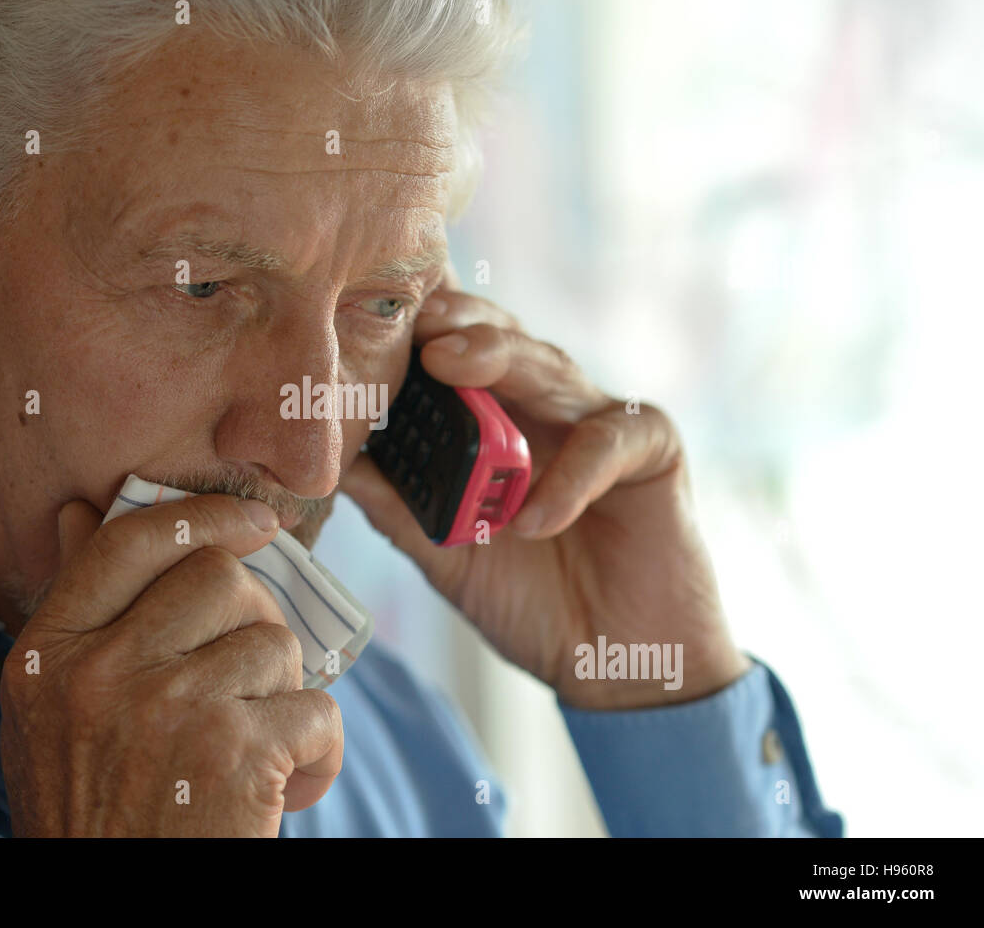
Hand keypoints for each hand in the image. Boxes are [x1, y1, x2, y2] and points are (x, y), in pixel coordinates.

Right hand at [0, 494, 343, 835]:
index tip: (257, 520)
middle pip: (220, 577)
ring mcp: (170, 710)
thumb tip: (78, 511)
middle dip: (255, 615)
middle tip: (252, 670)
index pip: (134, 541)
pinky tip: (291, 785)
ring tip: (259, 744)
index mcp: (50, 652)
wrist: (112, 906)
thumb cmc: (90, 807)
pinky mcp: (236, 756)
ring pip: (275, 643)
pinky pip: (316, 707)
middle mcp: (102, 673)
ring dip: (284, 693)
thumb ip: (78, 609)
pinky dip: (320, 749)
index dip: (206, 514)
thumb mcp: (50, 708)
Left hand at [339, 271, 750, 708]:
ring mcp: (601, 421)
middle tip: (417, 328)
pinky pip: (607, 443)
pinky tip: (532, 518)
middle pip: (505, 342)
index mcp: (498, 420)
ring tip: (449, 365)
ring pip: (552, 370)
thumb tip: (335, 466)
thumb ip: (399, 508)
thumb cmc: (533, 600)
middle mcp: (547, 407)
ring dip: (502, 363)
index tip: (374, 326)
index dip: (423, 334)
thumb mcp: (449, 554)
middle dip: (459, 327)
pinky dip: (567, 476)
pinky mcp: (654, 449)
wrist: (615, 663)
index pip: (460, 353)